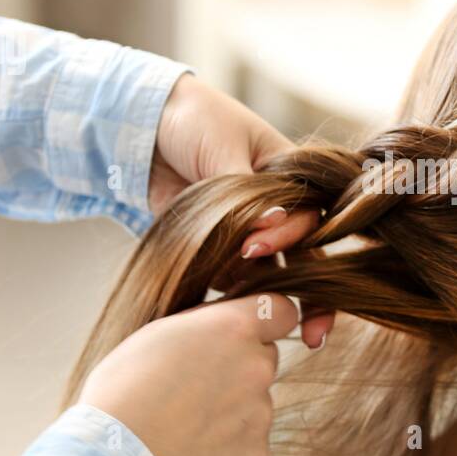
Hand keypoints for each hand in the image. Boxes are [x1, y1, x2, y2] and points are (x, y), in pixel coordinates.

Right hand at [79, 293, 299, 455]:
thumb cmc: (123, 389)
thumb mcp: (159, 334)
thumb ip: (205, 326)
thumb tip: (225, 324)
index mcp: (234, 329)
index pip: (281, 311)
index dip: (266, 321)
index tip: (248, 333)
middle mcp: (257, 367)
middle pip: (264, 359)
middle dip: (239, 368)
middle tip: (194, 388)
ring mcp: (261, 414)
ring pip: (256, 403)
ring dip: (231, 410)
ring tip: (184, 425)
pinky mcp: (256, 455)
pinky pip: (249, 443)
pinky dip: (227, 447)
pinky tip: (191, 451)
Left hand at [151, 74, 331, 346]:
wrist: (145, 122)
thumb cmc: (195, 120)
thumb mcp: (224, 146)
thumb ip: (250, 192)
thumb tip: (275, 225)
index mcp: (292, 177)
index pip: (310, 216)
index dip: (294, 239)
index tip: (256, 248)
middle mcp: (279, 207)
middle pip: (304, 256)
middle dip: (310, 297)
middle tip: (310, 335)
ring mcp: (249, 228)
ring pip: (269, 271)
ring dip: (261, 292)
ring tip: (246, 316)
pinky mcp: (220, 244)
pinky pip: (232, 275)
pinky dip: (228, 289)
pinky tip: (218, 307)